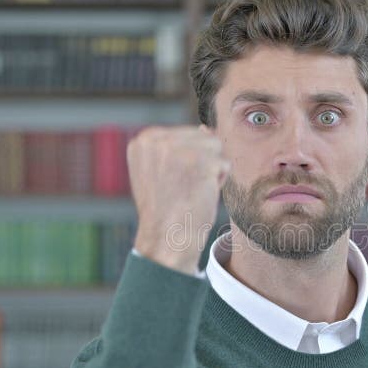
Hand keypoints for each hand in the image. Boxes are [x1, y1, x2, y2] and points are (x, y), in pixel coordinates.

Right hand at [128, 125, 228, 275]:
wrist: (167, 240)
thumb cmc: (167, 211)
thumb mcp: (161, 173)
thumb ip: (177, 148)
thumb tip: (205, 127)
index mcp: (143, 141)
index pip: (185, 135)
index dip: (187, 162)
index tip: (172, 182)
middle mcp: (156, 139)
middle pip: (202, 138)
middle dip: (201, 163)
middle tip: (184, 188)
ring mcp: (177, 147)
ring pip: (215, 147)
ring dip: (212, 171)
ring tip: (192, 190)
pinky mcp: (200, 159)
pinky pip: (225, 163)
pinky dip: (219, 182)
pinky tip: (201, 194)